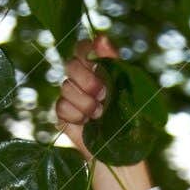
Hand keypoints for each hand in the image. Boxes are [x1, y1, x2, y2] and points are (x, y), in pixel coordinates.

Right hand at [55, 33, 153, 189]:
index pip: (83, 48)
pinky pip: (61, 107)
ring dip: (85, 103)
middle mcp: (84, 80)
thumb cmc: (128, 120)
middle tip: (103, 95)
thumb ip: (111, 61)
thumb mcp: (124, 87)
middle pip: (70, 64)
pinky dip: (75, 116)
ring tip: (99, 116)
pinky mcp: (64, 115)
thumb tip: (100, 36)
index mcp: (100, 70)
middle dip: (86, 80)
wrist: (120, 153)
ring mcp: (72, 97)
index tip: (95, 61)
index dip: (86, 51)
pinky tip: (87, 124)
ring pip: (66, 87)